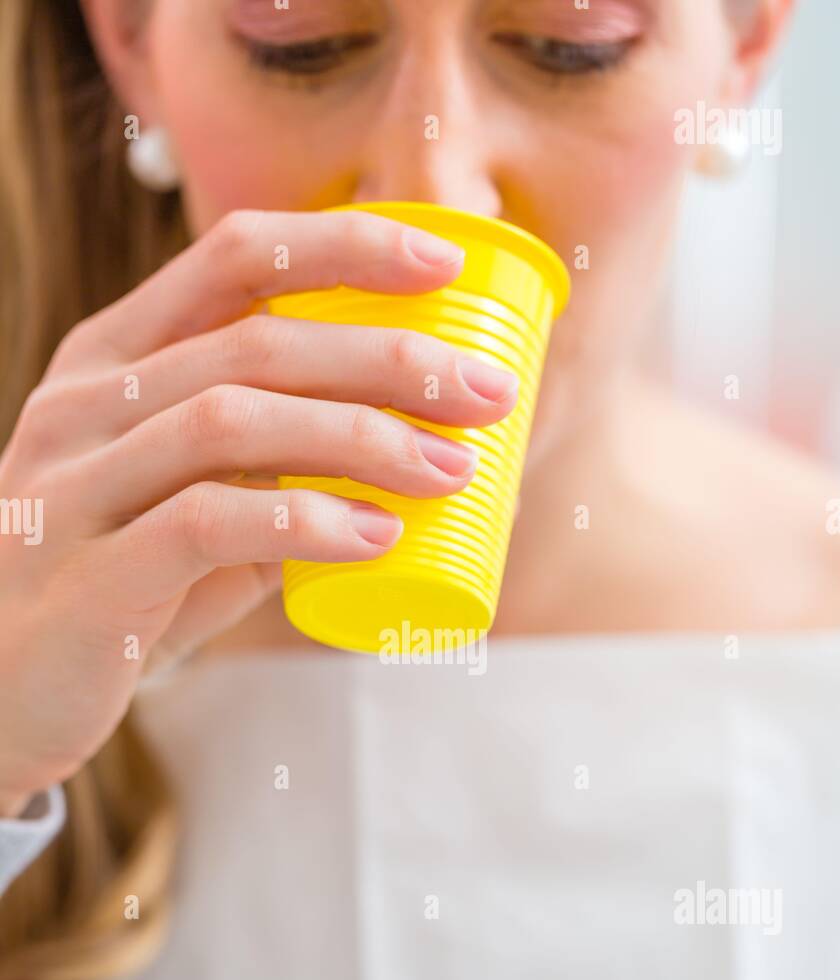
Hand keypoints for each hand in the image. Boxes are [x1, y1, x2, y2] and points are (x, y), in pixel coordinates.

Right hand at [0, 209, 517, 813]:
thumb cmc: (109, 594)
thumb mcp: (185, 517)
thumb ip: (270, 484)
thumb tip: (393, 478)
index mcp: (112, 362)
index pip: (234, 258)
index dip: (344, 246)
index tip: (443, 260)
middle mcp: (87, 404)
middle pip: (255, 339)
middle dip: (387, 356)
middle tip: (485, 392)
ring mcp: (77, 485)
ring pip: (232, 419)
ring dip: (360, 438)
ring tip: (450, 467)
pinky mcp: (89, 573)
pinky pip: (208, 524)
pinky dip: (304, 523)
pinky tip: (375, 537)